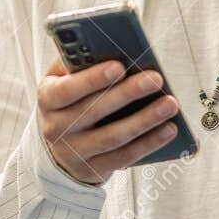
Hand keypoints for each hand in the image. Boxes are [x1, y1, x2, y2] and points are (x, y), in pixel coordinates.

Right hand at [38, 58, 178, 185]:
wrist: (57, 148)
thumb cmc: (67, 102)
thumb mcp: (62, 80)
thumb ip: (78, 64)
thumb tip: (110, 49)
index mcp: (47, 98)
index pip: (66, 90)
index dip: (92, 79)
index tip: (119, 66)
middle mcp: (56, 127)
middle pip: (94, 111)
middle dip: (128, 93)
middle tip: (155, 80)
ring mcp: (75, 151)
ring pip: (114, 136)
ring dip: (145, 119)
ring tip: (170, 104)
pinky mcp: (94, 168)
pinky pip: (125, 156)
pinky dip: (149, 143)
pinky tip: (168, 129)